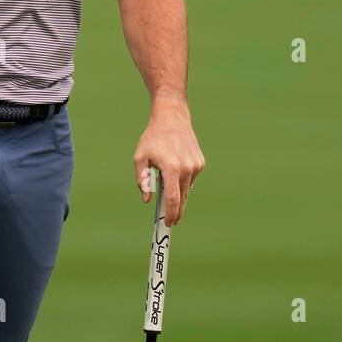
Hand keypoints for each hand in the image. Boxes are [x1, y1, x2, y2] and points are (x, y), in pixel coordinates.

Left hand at [132, 96, 203, 225]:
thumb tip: (147, 199)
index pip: (173, 199)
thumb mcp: (141, 158)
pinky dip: (183, 179)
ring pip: (186, 188)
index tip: (169, 224)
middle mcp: (186, 168)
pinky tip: (175, 168)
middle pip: (182, 198)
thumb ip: (143, 180)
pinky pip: (190, 178)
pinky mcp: (200, 162)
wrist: (172, 117)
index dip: (172, 214)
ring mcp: (195, 165)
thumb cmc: (153, 138)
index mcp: (171, 168)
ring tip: (167, 180)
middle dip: (176, 211)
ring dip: (178, 192)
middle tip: (171, 221)